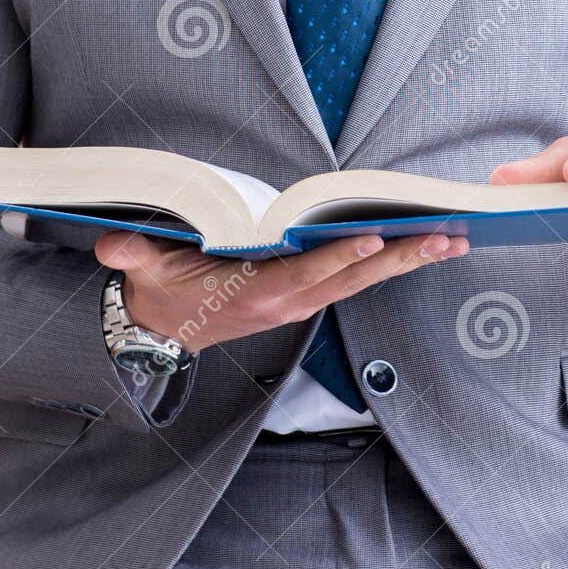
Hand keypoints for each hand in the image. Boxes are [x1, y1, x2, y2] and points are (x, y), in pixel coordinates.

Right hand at [93, 229, 469, 352]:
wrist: (162, 330)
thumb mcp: (144, 273)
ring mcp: (300, 302)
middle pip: (352, 280)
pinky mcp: (306, 297)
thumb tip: (115, 246)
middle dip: (399, 258)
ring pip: (363, 282)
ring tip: (451, 240)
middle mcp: (287, 302)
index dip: (339, 258)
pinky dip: (391, 264)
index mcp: (255, 294)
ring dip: (407, 261)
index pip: (304, 274)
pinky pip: (356, 280)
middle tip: (445, 238)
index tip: (374, 237)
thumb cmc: (160, 291)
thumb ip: (135, 257)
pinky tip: (421, 247)